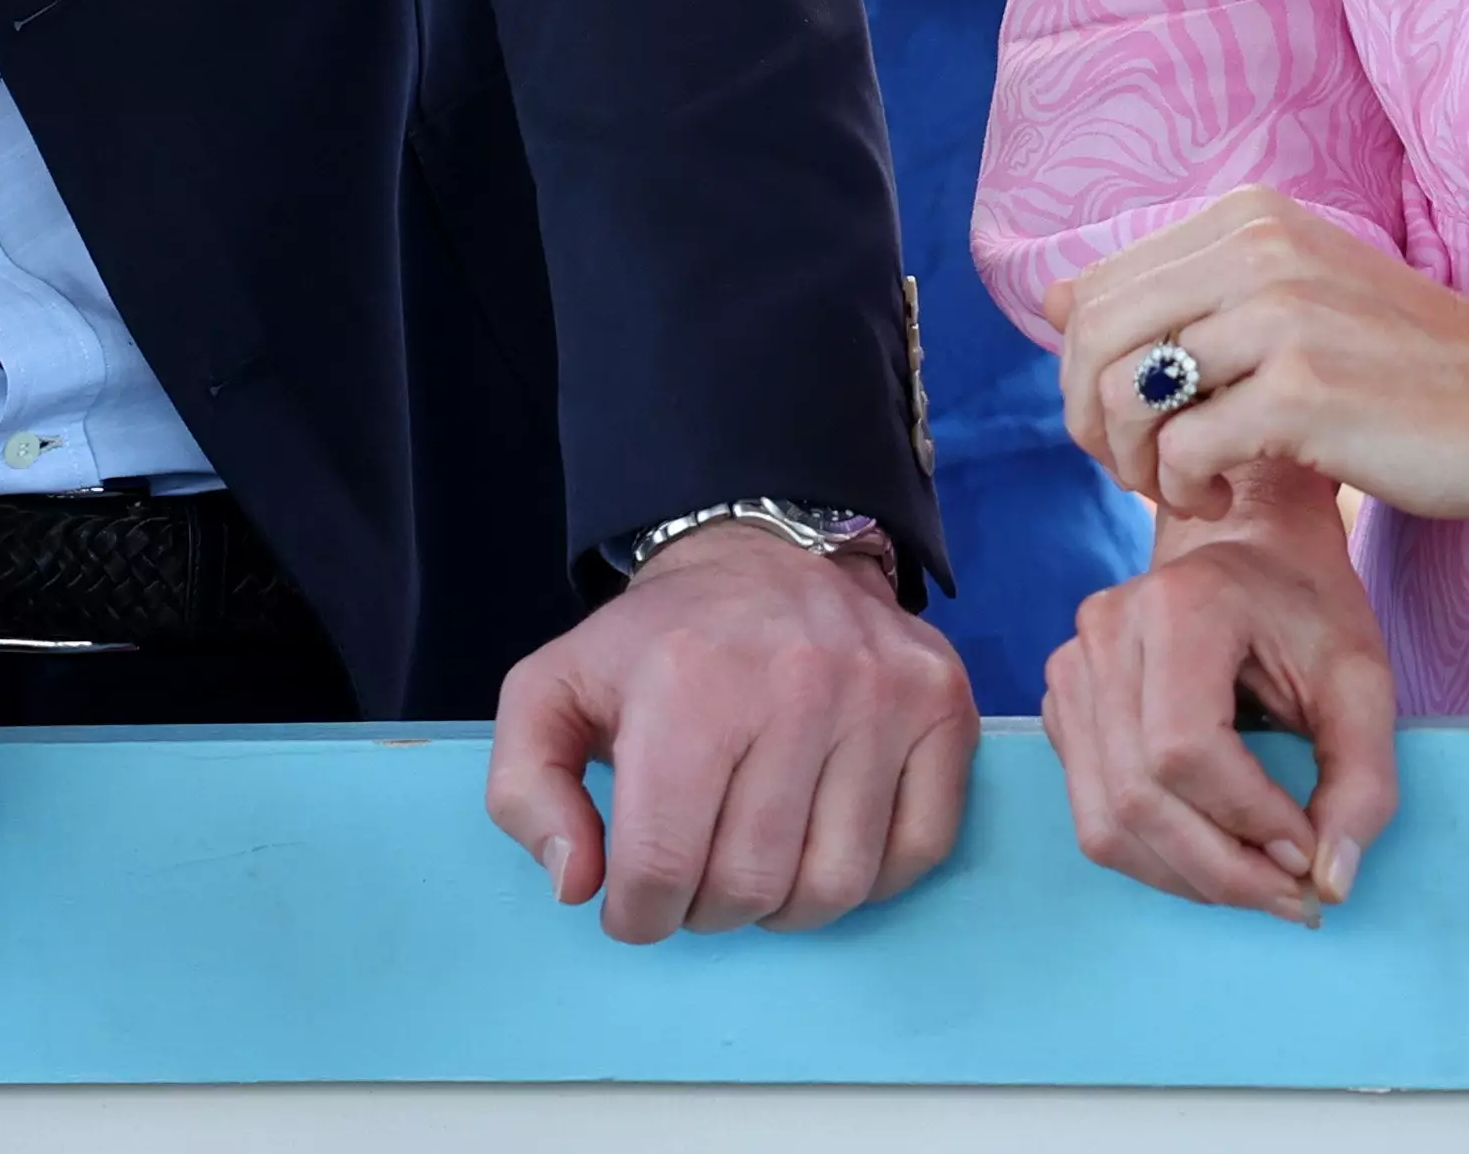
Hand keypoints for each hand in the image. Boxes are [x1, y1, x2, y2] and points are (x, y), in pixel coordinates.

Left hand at [485, 523, 976, 943]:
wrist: (763, 555)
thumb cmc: (657, 644)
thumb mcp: (552, 693)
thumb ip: (525, 790)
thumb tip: (576, 883)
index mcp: (687, 683)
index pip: (663, 869)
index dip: (638, 913)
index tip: (635, 897)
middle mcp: (794, 681)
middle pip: (750, 887)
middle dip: (709, 911)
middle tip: (697, 876)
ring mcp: (881, 693)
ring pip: (836, 886)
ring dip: (786, 905)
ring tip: (756, 861)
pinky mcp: (942, 705)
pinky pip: (917, 852)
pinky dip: (869, 878)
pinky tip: (824, 840)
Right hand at [1042, 466, 1396, 922]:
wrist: (1250, 550)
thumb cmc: (1307, 608)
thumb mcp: (1362, 680)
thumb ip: (1363, 780)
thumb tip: (1331, 884)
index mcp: (1179, 605)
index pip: (1186, 749)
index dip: (1248, 820)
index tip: (1311, 854)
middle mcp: (1105, 631)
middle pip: (1140, 796)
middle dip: (1223, 870)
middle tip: (1295, 897)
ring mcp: (1071, 668)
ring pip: (1107, 822)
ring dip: (1189, 878)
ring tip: (1260, 883)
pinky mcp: (1062, 706)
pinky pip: (1094, 814)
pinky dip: (1158, 859)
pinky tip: (1215, 853)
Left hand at [1056, 188, 1468, 524]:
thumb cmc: (1406, 361)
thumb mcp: (1289, 296)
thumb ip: (1179, 293)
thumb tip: (1054, 298)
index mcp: (1245, 219)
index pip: (1096, 288)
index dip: (1085, 371)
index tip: (1132, 424)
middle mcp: (1254, 249)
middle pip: (1091, 338)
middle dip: (1089, 420)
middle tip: (1137, 471)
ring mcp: (1279, 316)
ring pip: (1124, 393)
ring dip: (1134, 462)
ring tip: (1183, 487)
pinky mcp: (1303, 391)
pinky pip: (1182, 445)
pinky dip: (1185, 488)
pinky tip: (1228, 499)